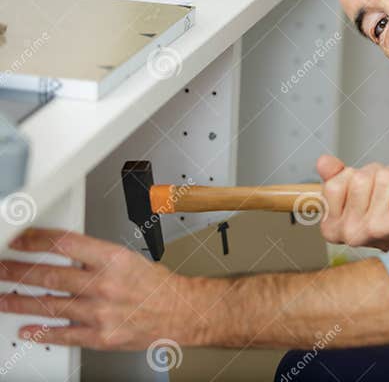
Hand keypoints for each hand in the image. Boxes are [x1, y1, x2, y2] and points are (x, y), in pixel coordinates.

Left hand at [0, 228, 202, 349]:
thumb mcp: (127, 258)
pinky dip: (43, 333)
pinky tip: (27, 330)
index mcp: (113, 260)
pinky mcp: (101, 336)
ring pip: (51, 306)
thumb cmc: (157, 286)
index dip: (36, 241)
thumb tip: (61, 254)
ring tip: (1, 298)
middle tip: (0, 269)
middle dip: (18, 272)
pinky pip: (65, 335)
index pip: (66, 244)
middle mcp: (105, 285)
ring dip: (20, 302)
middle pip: (51, 276)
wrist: (182, 311)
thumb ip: (94, 256)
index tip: (18, 241)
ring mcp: (101, 312)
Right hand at [316, 155, 388, 250]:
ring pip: (385, 176)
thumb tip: (323, 161)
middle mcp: (351, 232)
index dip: (352, 178)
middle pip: (361, 177)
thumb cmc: (382, 217)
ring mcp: (376, 228)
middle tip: (386, 192)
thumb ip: (334, 177)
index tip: (364, 193)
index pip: (334, 184)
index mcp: (332, 228)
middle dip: (376, 175)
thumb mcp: (352, 198)